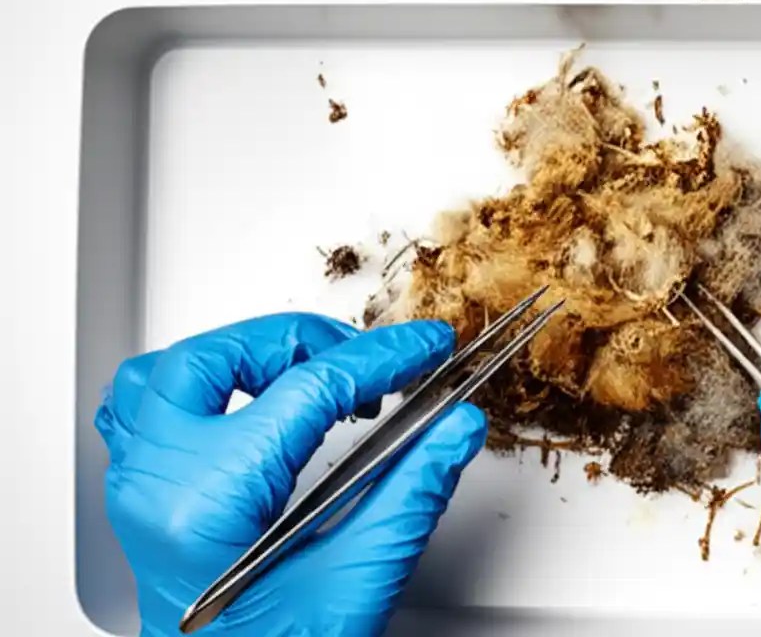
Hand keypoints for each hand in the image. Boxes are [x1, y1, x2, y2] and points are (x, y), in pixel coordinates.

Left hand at [95, 313, 486, 636]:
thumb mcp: (358, 584)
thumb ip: (411, 495)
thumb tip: (453, 428)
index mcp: (210, 504)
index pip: (307, 389)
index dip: (379, 357)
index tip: (422, 348)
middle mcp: (160, 487)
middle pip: (221, 358)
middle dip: (307, 343)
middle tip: (370, 364)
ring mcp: (141, 490)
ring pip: (169, 372)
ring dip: (243, 356)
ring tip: (306, 373)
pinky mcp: (144, 498)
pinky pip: (140, 409)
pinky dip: (196, 386)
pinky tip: (241, 397)